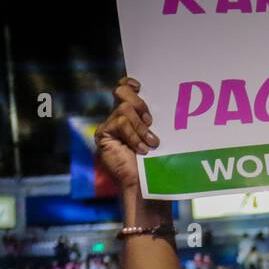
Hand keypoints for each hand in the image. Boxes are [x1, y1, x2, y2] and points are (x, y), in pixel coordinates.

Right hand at [94, 77, 162, 214]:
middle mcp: (118, 117)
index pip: (125, 89)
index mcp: (132, 114)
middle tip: (150, 120)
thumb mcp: (157, 135)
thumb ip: (153, 119)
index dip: (130, 83)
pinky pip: (119, 123)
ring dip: (140, 126)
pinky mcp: (103, 135)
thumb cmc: (155, 163)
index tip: (140, 86)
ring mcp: (109, 126)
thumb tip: (165, 99)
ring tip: (151, 143)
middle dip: (138, 102)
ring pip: (123, 109)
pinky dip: (133, 135)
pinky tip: (141, 149)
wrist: (146, 185)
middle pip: (121, 91)